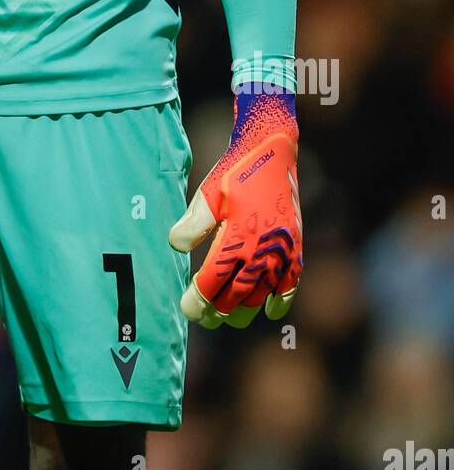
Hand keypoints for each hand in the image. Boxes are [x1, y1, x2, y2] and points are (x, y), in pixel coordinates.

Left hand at [168, 84, 301, 328]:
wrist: (272, 150)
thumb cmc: (235, 171)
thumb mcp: (210, 192)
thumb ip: (195, 222)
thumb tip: (175, 245)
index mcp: (237, 236)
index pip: (214, 281)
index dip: (199, 300)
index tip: (187, 309)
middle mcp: (262, 248)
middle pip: (237, 295)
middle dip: (217, 310)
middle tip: (202, 319)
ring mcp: (281, 250)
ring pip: (262, 294)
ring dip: (244, 308)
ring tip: (228, 316)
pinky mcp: (295, 246)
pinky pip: (291, 283)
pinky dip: (280, 300)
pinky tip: (270, 310)